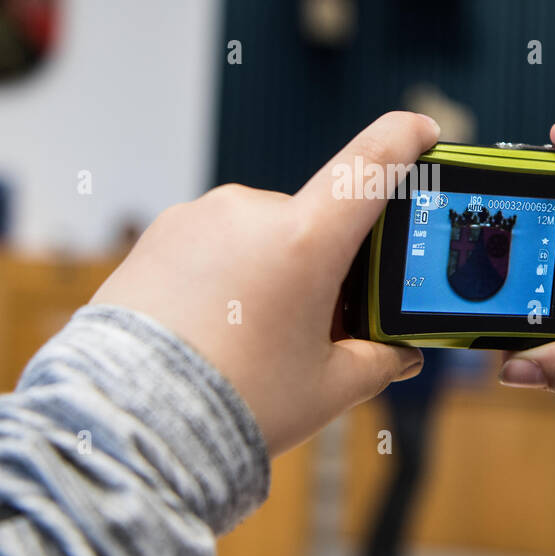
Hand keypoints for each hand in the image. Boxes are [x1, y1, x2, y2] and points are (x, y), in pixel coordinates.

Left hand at [92, 111, 439, 454]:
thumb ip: (378, 361)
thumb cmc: (231, 406)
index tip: (423, 131)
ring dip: (271, 271)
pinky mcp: (159, 235)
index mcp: (303, 241)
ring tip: (251, 340)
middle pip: (313, 223)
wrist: (132, 424)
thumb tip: (401, 354)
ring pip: (261, 235)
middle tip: (314, 330)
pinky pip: (213, 245)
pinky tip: (214, 329)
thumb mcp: (327, 389)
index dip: (405, 139)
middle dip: (324, 268)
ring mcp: (198, 217)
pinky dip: (225, 275)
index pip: (370, 164)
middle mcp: (249, 212)